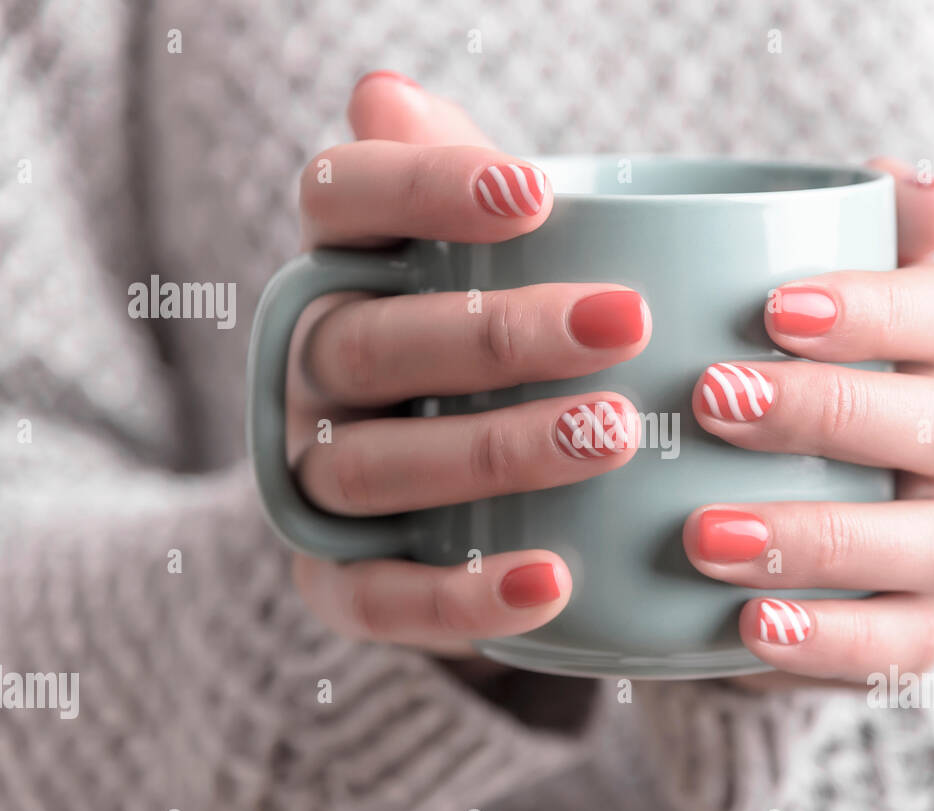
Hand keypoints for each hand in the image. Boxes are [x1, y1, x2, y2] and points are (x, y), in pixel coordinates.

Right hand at [288, 72, 649, 654]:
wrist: (456, 507)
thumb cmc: (490, 360)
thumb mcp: (482, 270)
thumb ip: (452, 188)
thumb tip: (383, 92)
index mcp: (341, 274)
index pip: (340, 202)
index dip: (423, 187)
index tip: (537, 191)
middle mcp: (310, 372)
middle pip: (369, 340)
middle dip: (495, 333)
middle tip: (623, 324)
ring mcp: (314, 478)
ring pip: (376, 463)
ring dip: (495, 449)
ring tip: (616, 435)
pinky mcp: (337, 580)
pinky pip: (380, 595)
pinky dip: (463, 593)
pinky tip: (555, 582)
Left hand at [685, 159, 933, 686]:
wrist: (742, 538)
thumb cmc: (758, 400)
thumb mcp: (773, 317)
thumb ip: (837, 237)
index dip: (878, 308)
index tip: (771, 309)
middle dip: (836, 413)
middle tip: (715, 402)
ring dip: (820, 536)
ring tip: (703, 534)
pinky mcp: (914, 634)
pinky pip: (902, 650)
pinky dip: (830, 639)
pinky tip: (749, 623)